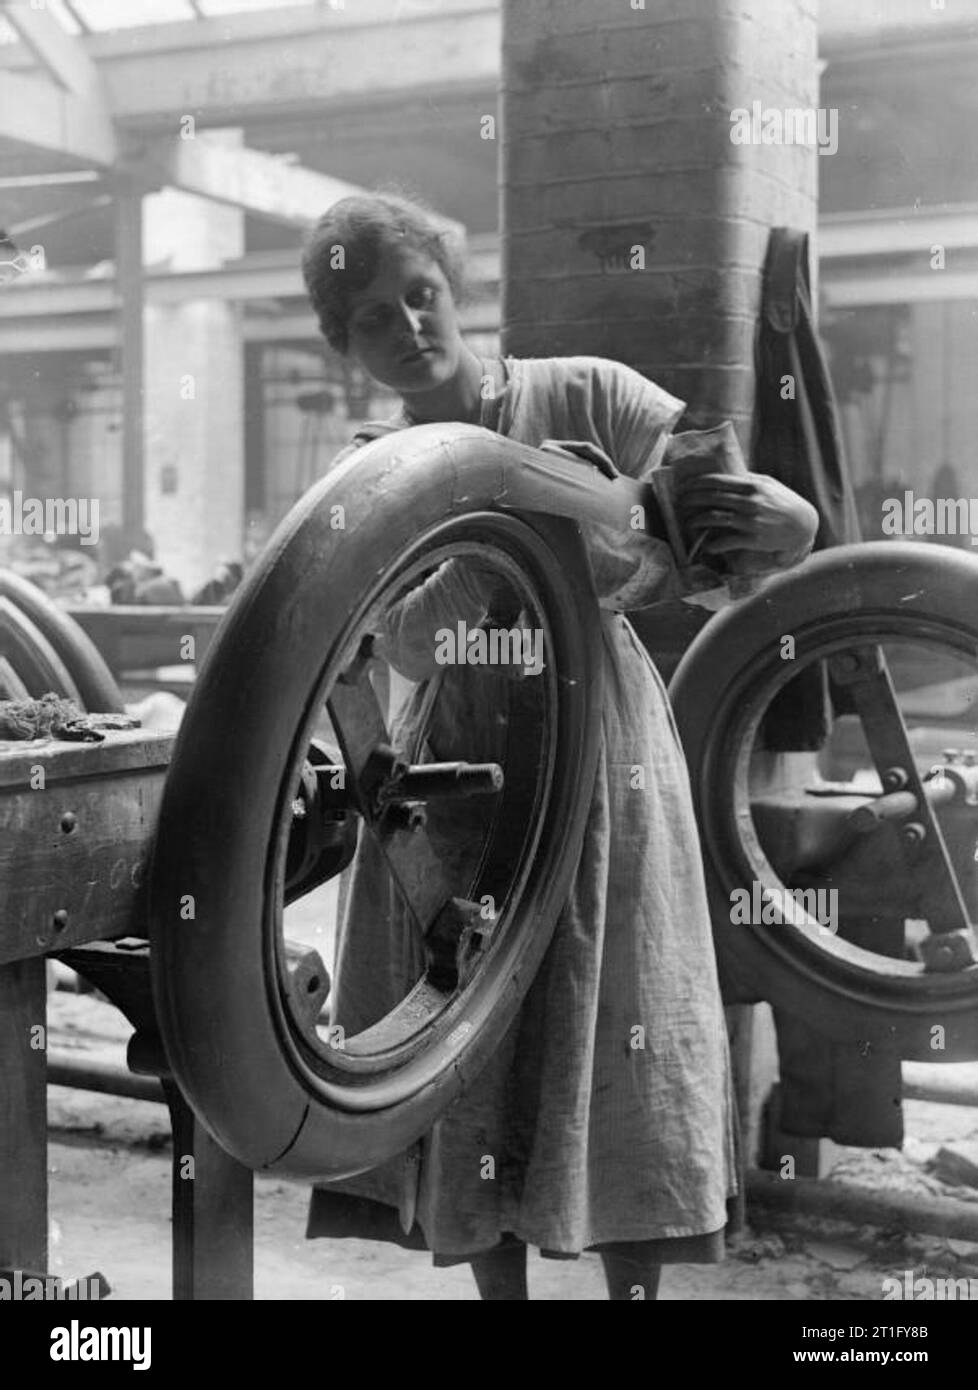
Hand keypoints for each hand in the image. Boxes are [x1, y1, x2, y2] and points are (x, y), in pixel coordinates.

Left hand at [676, 473, 817, 574]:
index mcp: (751, 486)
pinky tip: (706, 546)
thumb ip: (749, 479)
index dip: (696, 484)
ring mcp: (750, 521)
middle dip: (690, 501)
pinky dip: (712, 544)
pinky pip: (726, 541)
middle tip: (680, 504)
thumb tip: (729, 473)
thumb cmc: (785, 503)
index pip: (716, 481)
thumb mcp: (770, 484)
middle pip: (711, 499)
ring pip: (714, 519)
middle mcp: (749, 501)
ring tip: (688, 524)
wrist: (803, 526)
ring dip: (696, 521)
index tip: (684, 487)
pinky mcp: (753, 539)